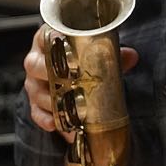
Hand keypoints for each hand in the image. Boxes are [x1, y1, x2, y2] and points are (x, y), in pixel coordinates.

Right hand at [23, 23, 139, 136]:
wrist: (62, 68)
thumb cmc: (74, 55)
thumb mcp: (91, 50)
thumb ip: (111, 53)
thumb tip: (131, 56)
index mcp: (48, 41)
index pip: (46, 39)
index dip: (55, 46)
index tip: (68, 52)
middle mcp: (37, 61)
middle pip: (37, 67)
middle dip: (54, 76)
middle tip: (72, 83)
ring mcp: (34, 83)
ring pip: (38, 92)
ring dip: (55, 103)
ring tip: (72, 111)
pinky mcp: (34, 102)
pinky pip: (37, 113)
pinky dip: (48, 120)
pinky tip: (60, 126)